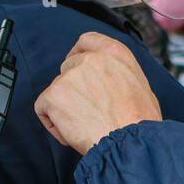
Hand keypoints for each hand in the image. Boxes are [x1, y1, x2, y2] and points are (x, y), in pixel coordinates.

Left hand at [34, 32, 162, 154]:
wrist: (128, 142)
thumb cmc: (139, 122)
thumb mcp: (140, 85)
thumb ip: (119, 74)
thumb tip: (110, 81)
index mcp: (114, 54)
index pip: (87, 40)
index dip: (78, 53)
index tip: (76, 67)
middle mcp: (91, 59)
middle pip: (69, 68)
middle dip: (73, 88)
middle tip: (86, 111)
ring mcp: (70, 76)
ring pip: (57, 91)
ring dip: (65, 108)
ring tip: (86, 127)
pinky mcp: (54, 94)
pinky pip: (43, 108)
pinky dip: (53, 124)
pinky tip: (72, 134)